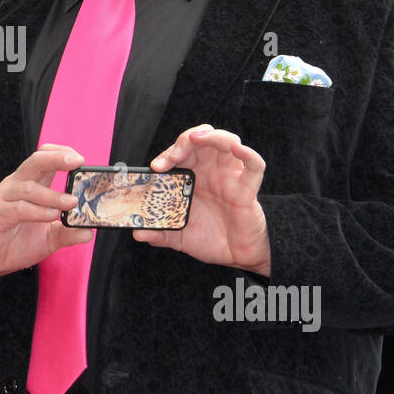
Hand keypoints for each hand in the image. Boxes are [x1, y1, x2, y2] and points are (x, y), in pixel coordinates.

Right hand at [0, 145, 92, 303]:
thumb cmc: (14, 243)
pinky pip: (19, 208)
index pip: (44, 158)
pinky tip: (51, 216)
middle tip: (77, 162)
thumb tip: (88, 232)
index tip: (80, 159)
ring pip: (29, 187)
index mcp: (30, 185)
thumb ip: (68, 233)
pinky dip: (38, 211)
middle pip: (36, 161)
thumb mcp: (49, 238)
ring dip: (52, 195)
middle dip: (57, 158)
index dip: (61, 154)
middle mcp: (16, 186)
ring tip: (71, 203)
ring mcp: (5, 199)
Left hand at [134, 125, 271, 276]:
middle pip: (202, 140)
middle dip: (185, 141)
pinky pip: (254, 165)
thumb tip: (138, 233)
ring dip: (212, 136)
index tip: (156, 168)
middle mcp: (212, 172)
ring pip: (227, 142)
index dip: (168, 153)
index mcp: (193, 177)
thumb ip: (159, 233)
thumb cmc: (210, 239)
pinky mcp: (248, 189)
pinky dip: (248, 154)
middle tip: (174, 155)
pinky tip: (236, 149)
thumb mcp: (178, 236)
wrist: (234, 257)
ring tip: (197, 139)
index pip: (181, 152)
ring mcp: (230, 177)